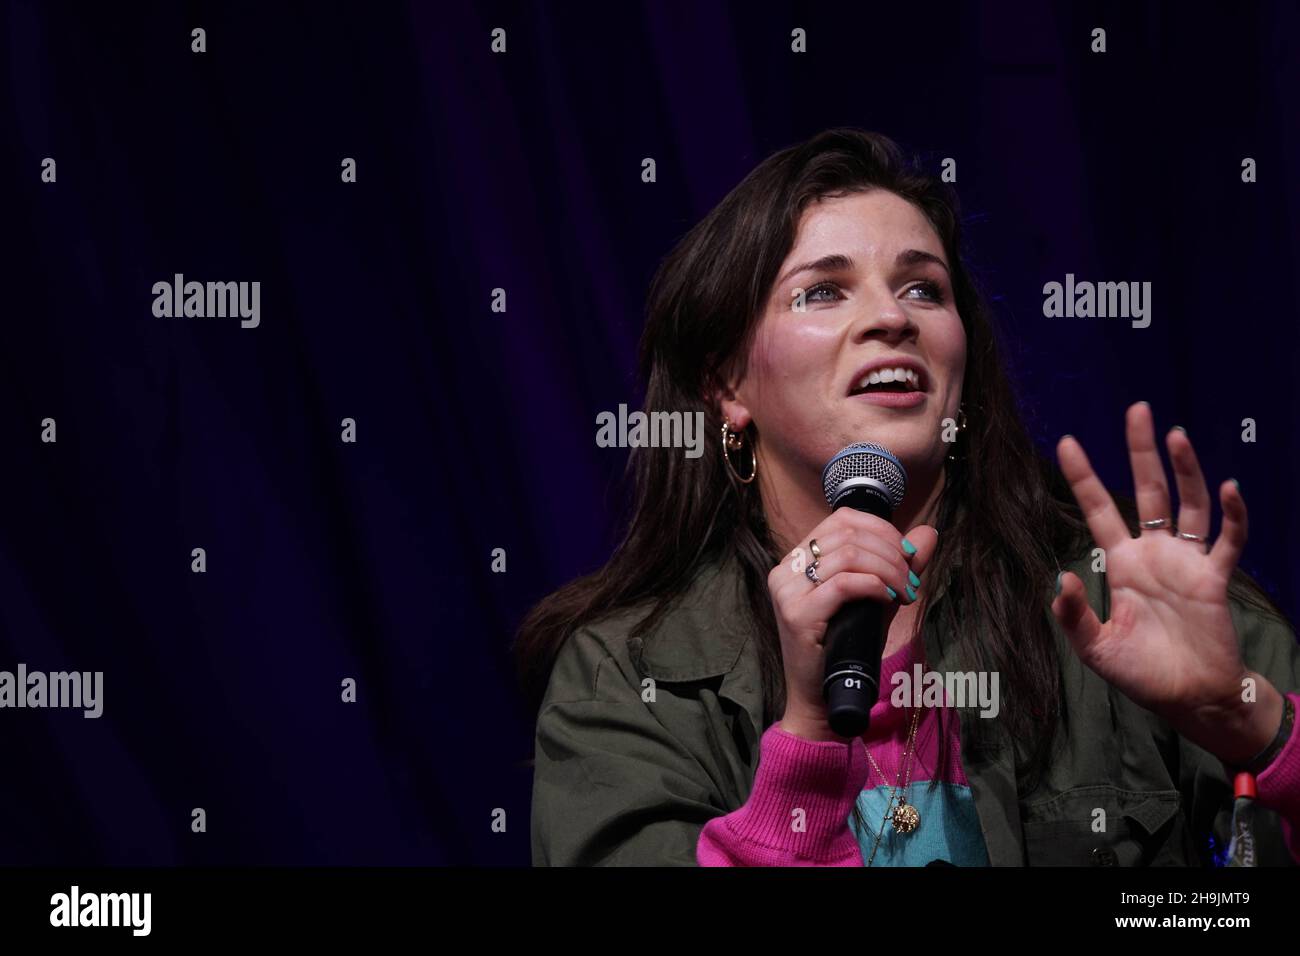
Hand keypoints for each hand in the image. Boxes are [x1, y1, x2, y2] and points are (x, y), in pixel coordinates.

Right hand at [768, 509, 938, 741]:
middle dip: (891, 552)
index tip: (907, 556)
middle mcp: (786, 568)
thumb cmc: (847, 646)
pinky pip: (843, 584)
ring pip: (848, 555)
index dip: (881, 530)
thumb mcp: (877, 597)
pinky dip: (874, 585)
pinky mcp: (796, 613)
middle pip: (847, 534)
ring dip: (888, 570)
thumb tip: (928, 533)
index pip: (841, 519)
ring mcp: (787, 590)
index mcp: (798, 558)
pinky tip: (888, 599)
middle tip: (910, 580)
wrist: (823, 697)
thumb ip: (899, 565)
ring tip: (904, 593)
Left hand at [1053, 401, 1282, 765]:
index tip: (1067, 442)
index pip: (1100, 509)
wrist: (1190, 699)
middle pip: (1148, 490)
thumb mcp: (1096, 648)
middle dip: (1140, 451)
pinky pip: (1227, 541)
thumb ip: (1075, 616)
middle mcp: (1154, 553)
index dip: (1085, 477)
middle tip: (1137, 410)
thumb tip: (1062, 581)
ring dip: (1185, 470)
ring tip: (1176, 435)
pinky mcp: (1215, 579)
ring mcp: (1187, 562)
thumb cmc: (1142, 673)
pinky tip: (1229, 489)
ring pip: (1188, 504)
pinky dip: (1232, 515)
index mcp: (1122, 563)